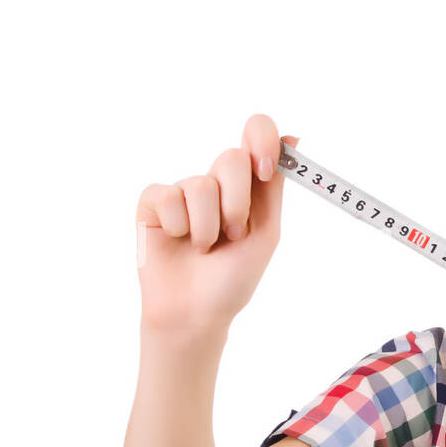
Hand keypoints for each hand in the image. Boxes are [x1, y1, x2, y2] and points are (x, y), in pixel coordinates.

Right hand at [135, 113, 297, 334]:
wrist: (196, 313)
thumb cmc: (232, 278)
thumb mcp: (264, 233)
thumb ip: (274, 187)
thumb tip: (293, 138)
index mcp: (247, 186)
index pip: (256, 133)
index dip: (261, 140)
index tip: (264, 170)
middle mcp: (215, 182)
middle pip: (231, 158)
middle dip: (237, 204)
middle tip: (234, 234)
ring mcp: (182, 190)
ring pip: (200, 185)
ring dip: (208, 227)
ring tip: (205, 248)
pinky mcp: (152, 202)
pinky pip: (167, 196)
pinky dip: (179, 226)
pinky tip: (178, 241)